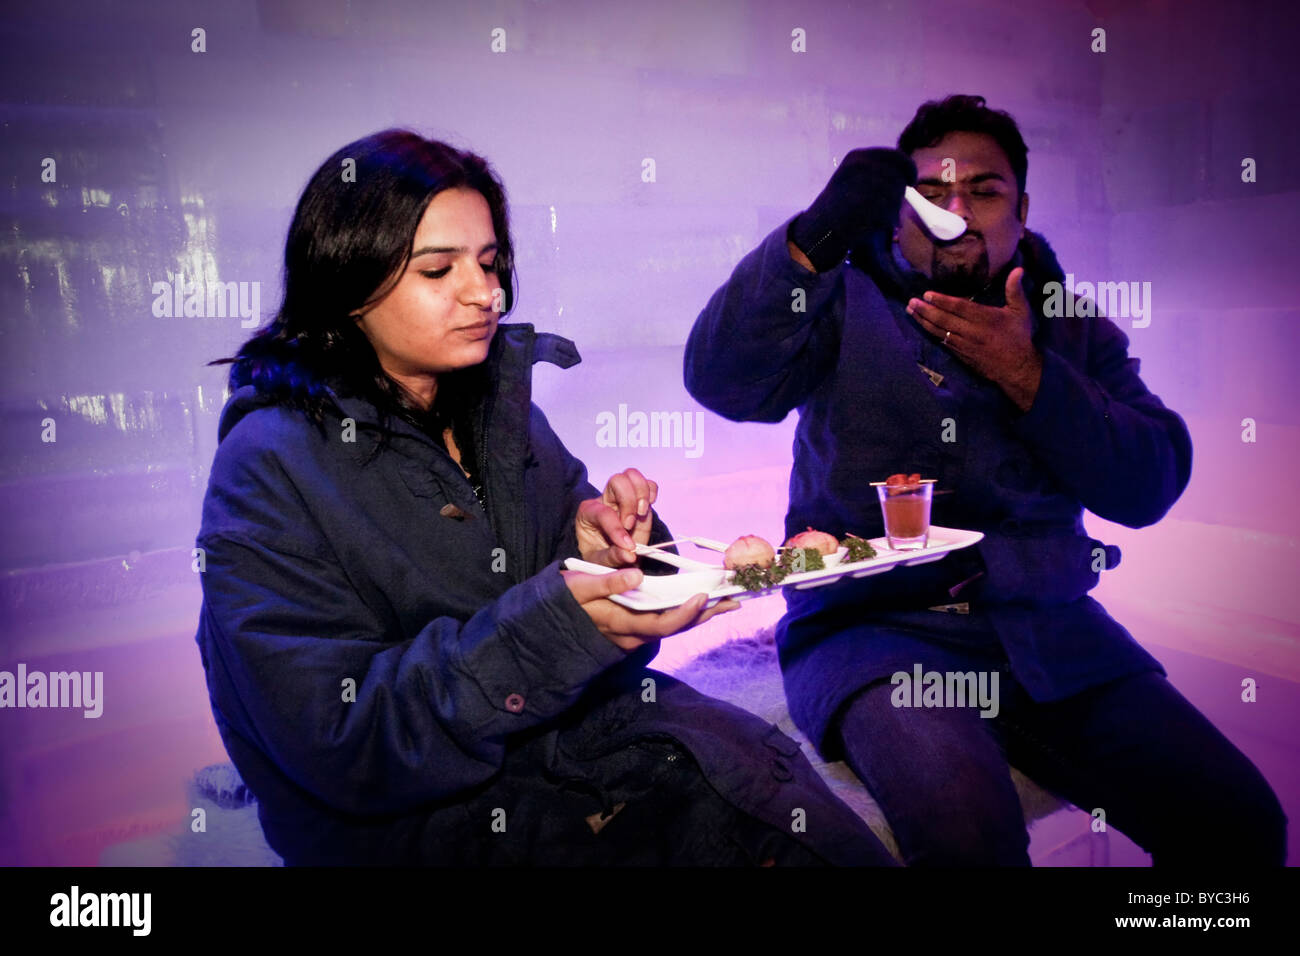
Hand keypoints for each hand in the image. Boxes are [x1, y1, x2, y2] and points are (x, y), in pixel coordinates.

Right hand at [562, 567, 740, 651]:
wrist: (550, 622)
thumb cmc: (565, 599)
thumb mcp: (579, 586)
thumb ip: (607, 581)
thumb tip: (637, 575)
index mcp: (622, 624)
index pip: (661, 625)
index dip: (684, 613)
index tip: (703, 596)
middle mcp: (633, 636)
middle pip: (677, 629)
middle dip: (706, 615)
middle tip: (734, 599)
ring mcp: (635, 635)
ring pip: (674, 627)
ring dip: (700, 615)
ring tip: (727, 601)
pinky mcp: (637, 629)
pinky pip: (666, 623)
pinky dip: (686, 613)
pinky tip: (701, 603)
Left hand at [575, 467, 658, 567]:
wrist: (612, 556)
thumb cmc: (600, 556)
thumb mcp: (599, 561)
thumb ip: (613, 557)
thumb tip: (630, 554)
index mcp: (588, 512)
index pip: (603, 512)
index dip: (616, 528)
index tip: (628, 545)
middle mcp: (604, 499)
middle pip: (617, 481)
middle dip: (628, 502)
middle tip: (630, 524)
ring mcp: (623, 497)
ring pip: (632, 476)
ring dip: (641, 494)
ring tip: (640, 514)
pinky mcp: (639, 500)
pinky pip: (648, 484)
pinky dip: (651, 492)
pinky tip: (647, 508)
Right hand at [789, 147, 916, 272]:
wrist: (819, 230)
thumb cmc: (837, 207)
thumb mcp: (851, 179)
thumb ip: (875, 173)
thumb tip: (904, 175)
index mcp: (856, 157)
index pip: (895, 156)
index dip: (908, 168)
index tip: (912, 180)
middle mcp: (861, 166)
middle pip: (898, 175)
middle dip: (901, 191)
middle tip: (896, 205)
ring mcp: (864, 183)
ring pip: (897, 193)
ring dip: (894, 207)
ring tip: (881, 217)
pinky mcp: (869, 202)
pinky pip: (891, 209)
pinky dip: (888, 218)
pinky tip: (874, 223)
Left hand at [906, 266, 1043, 411]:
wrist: (1016, 368)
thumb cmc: (1018, 337)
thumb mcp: (1020, 312)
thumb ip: (1015, 290)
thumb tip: (1018, 269)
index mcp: (984, 318)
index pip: (958, 307)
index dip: (941, 301)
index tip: (927, 294)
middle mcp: (971, 331)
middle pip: (943, 319)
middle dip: (925, 310)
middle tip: (911, 301)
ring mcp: (963, 344)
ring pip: (939, 331)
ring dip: (923, 321)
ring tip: (911, 311)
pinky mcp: (960, 354)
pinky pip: (942, 342)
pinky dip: (931, 333)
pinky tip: (922, 326)